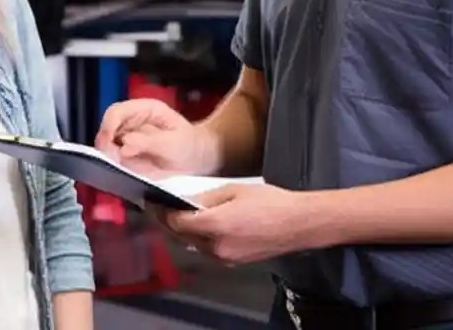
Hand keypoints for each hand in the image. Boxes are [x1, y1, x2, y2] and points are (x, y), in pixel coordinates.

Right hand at [94, 99, 208, 177]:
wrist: (197, 160)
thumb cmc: (189, 145)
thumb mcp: (175, 143)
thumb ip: (149, 143)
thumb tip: (125, 144)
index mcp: (144, 110)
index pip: (116, 112)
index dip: (108, 126)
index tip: (108, 144)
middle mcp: (132, 122)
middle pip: (106, 129)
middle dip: (106, 146)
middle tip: (113, 161)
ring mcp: (127, 139)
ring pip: (106, 147)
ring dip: (110, 158)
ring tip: (123, 168)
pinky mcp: (127, 156)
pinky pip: (114, 161)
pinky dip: (115, 167)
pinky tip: (126, 172)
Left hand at [158, 183, 337, 265]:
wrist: (299, 224)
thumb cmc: (271, 202)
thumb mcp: (235, 190)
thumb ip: (207, 197)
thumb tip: (187, 200)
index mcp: (216, 225)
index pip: (177, 222)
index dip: (162, 212)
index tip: (152, 201)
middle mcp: (216, 246)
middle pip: (181, 236)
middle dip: (168, 222)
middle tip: (159, 206)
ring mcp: (225, 257)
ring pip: (193, 245)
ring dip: (183, 231)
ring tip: (178, 214)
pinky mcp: (234, 262)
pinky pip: (208, 250)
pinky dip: (199, 238)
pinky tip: (201, 225)